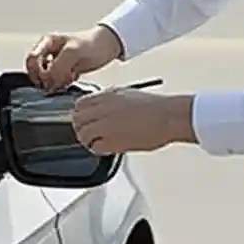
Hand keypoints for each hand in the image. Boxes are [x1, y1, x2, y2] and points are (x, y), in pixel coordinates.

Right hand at [26, 25, 123, 90]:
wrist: (108, 46)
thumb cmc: (92, 43)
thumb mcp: (73, 51)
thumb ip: (58, 64)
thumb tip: (48, 78)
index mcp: (47, 43)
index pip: (31, 59)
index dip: (37, 71)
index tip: (48, 77)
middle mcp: (48, 52)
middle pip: (35, 71)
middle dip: (45, 78)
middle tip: (58, 80)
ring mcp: (56, 62)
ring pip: (45, 78)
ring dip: (55, 82)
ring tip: (68, 77)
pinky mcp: (64, 71)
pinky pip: (56, 82)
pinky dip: (62, 84)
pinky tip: (72, 78)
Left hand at [72, 89, 195, 155]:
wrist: (167, 116)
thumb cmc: (155, 107)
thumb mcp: (127, 94)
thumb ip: (110, 100)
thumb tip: (101, 107)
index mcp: (106, 96)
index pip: (79, 105)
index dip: (81, 115)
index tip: (85, 120)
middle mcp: (103, 109)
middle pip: (77, 119)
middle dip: (81, 127)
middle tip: (89, 134)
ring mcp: (106, 125)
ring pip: (83, 134)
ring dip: (88, 140)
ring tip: (99, 142)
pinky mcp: (113, 141)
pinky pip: (95, 148)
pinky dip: (99, 150)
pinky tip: (108, 148)